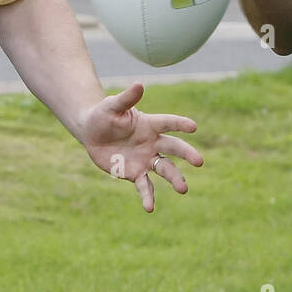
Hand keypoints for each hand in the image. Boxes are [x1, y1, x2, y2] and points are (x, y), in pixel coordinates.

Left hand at [77, 83, 203, 211]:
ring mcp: (146, 159)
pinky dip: (148, 197)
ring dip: (175, 178)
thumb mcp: (112, 106)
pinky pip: (145, 186)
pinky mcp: (136, 173)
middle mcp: (153, 143)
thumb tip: (139, 84)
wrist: (92, 133)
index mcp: (150, 124)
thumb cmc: (104, 115)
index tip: (193, 126)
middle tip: (199, 161)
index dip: (180, 124)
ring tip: (183, 189)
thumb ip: (127, 98)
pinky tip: (149, 207)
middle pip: (174, 148)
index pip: (168, 123)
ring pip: (165, 169)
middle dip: (187, 154)